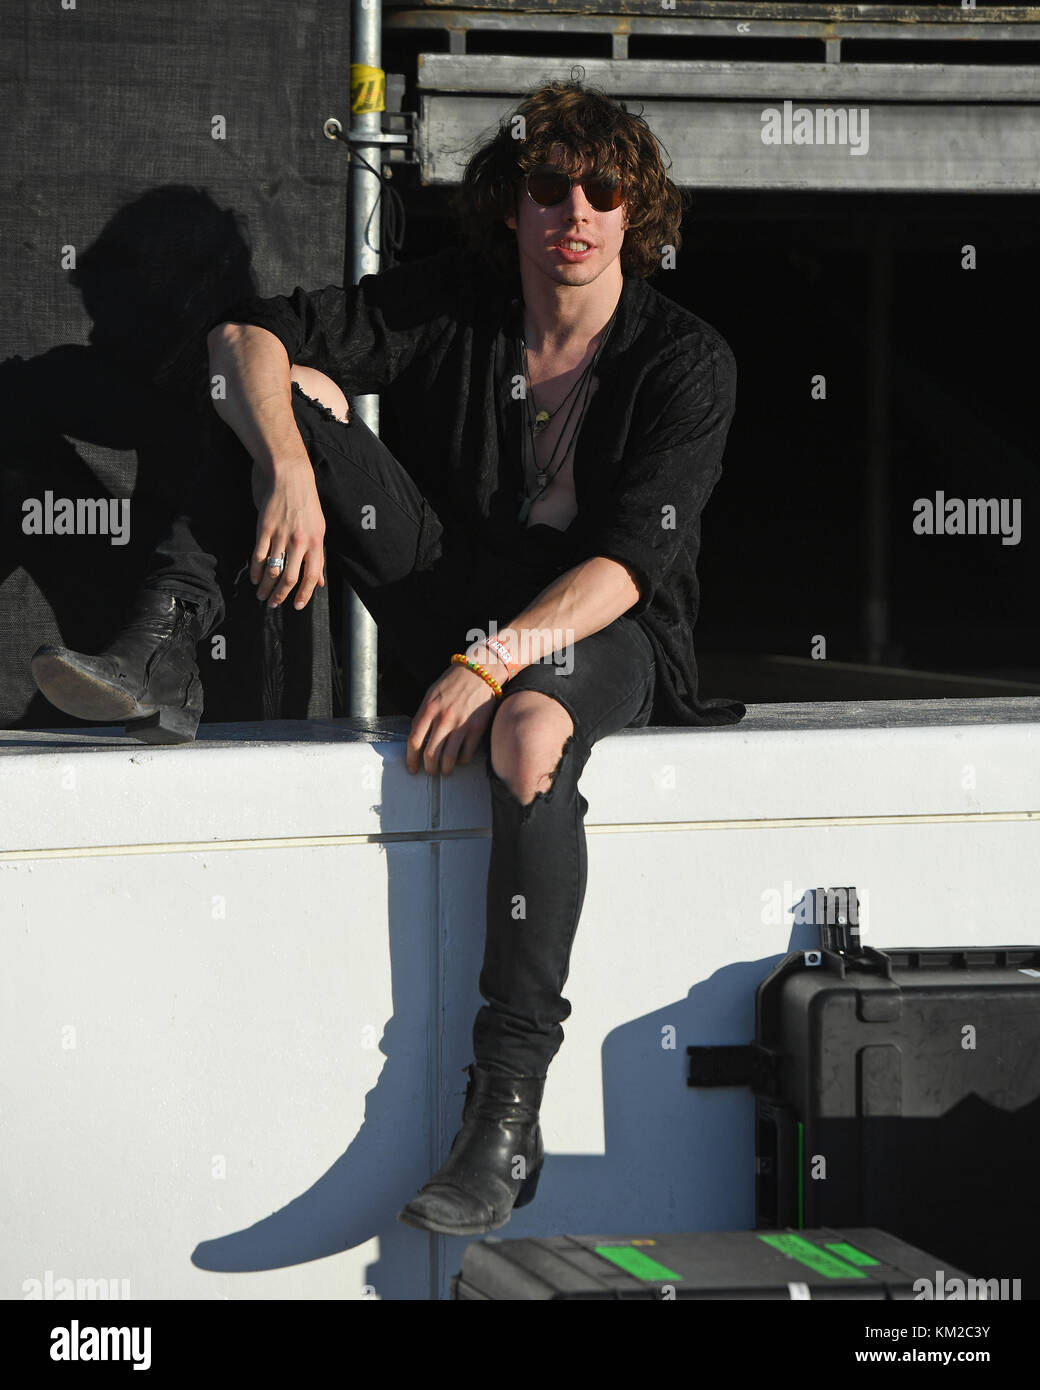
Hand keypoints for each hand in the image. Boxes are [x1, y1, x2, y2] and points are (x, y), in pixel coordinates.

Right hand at [250, 461, 326, 608]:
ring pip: (272, 569)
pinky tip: (255, 579)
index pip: (312, 576)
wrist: (291, 478)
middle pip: (290, 577)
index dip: (304, 594)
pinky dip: (256, 570)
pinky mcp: (264, 528)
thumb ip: (319, 557)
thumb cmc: (307, 505)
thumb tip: (320, 582)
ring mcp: (280, 535)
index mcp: (316, 542)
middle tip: (273, 605)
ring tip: (262, 596)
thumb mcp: (319, 530)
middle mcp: (299, 541)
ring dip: (266, 586)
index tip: (297, 606)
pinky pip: (258, 555)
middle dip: (281, 596)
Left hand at [407, 661, 500, 775]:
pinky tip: (459, 759)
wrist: (479, 672)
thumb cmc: (454, 682)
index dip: (411, 759)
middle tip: (430, 770)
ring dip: (445, 769)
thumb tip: (417, 738)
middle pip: (430, 754)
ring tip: (444, 769)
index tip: (412, 767)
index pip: (414, 741)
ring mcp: (461, 725)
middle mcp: (444, 719)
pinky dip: (461, 761)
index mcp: (429, 710)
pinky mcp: (477, 728)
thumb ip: (423, 715)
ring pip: (449, 759)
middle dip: (429, 768)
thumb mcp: (431, 695)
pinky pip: (467, 754)